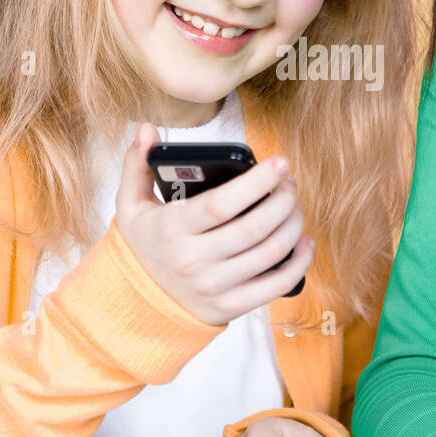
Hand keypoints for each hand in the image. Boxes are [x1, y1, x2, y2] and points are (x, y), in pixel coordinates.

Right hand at [115, 123, 314, 324]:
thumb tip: (148, 129)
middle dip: (283, 199)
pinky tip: (304, 243)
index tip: (280, 163)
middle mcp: (192, 261)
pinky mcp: (230, 307)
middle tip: (290, 184)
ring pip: (270, 252)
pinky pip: (277, 286)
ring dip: (293, 224)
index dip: (257, 182)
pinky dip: (299, 263)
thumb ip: (137, 164)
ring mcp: (213, 287)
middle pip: (255, 227)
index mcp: (171, 230)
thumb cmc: (146, 245)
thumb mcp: (131, 205)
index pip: (221, 204)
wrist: (140, 301)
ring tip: (294, 207)